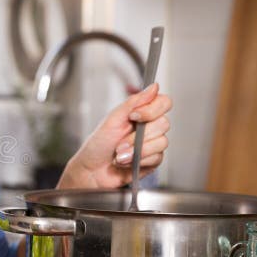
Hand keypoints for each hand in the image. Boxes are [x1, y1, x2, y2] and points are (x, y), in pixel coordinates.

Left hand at [57, 83, 171, 188]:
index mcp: (140, 113)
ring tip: (119, 154)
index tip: (134, 116)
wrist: (92, 170)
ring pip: (162, 142)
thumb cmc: (98, 144)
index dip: (152, 110)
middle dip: (138, 136)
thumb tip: (153, 87)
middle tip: (120, 142)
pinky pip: (157, 158)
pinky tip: (126, 162)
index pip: (163, 103)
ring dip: (136, 150)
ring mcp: (153, 144)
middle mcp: (149, 127)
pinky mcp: (153, 160)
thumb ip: (134, 102)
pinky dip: (138, 160)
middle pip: (164, 123)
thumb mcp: (112, 119)